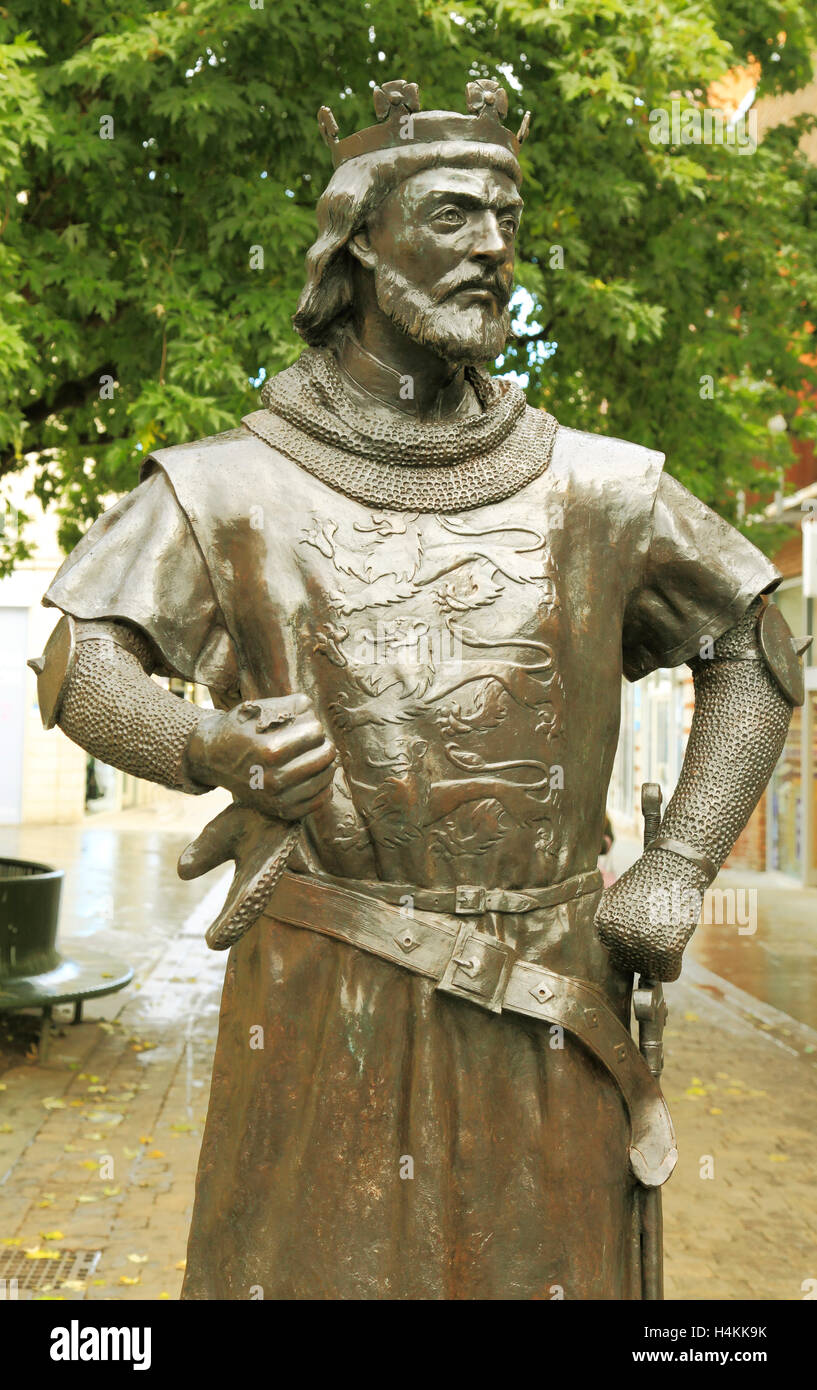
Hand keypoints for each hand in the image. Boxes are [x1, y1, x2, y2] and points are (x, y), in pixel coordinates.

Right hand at [183, 694, 336, 819]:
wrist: (213, 759)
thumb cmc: (239, 730)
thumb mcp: (258, 709)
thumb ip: (291, 705)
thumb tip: (315, 713)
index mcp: (268, 751)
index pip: (315, 734)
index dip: (314, 726)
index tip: (306, 726)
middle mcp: (273, 779)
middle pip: (324, 756)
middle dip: (323, 743)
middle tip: (313, 742)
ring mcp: (278, 799)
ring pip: (325, 778)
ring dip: (327, 763)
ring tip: (315, 755)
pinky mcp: (282, 812)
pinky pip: (319, 801)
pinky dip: (324, 786)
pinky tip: (316, 774)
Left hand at [595, 849, 706, 981]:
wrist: (675, 866)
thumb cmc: (651, 884)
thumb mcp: (620, 902)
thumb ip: (615, 929)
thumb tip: (618, 963)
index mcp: (602, 925)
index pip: (613, 952)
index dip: (630, 939)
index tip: (642, 921)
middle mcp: (617, 938)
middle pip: (628, 964)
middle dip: (642, 951)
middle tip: (656, 925)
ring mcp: (640, 947)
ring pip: (649, 971)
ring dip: (659, 956)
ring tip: (665, 926)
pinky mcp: (664, 952)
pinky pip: (669, 973)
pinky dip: (675, 963)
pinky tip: (675, 938)